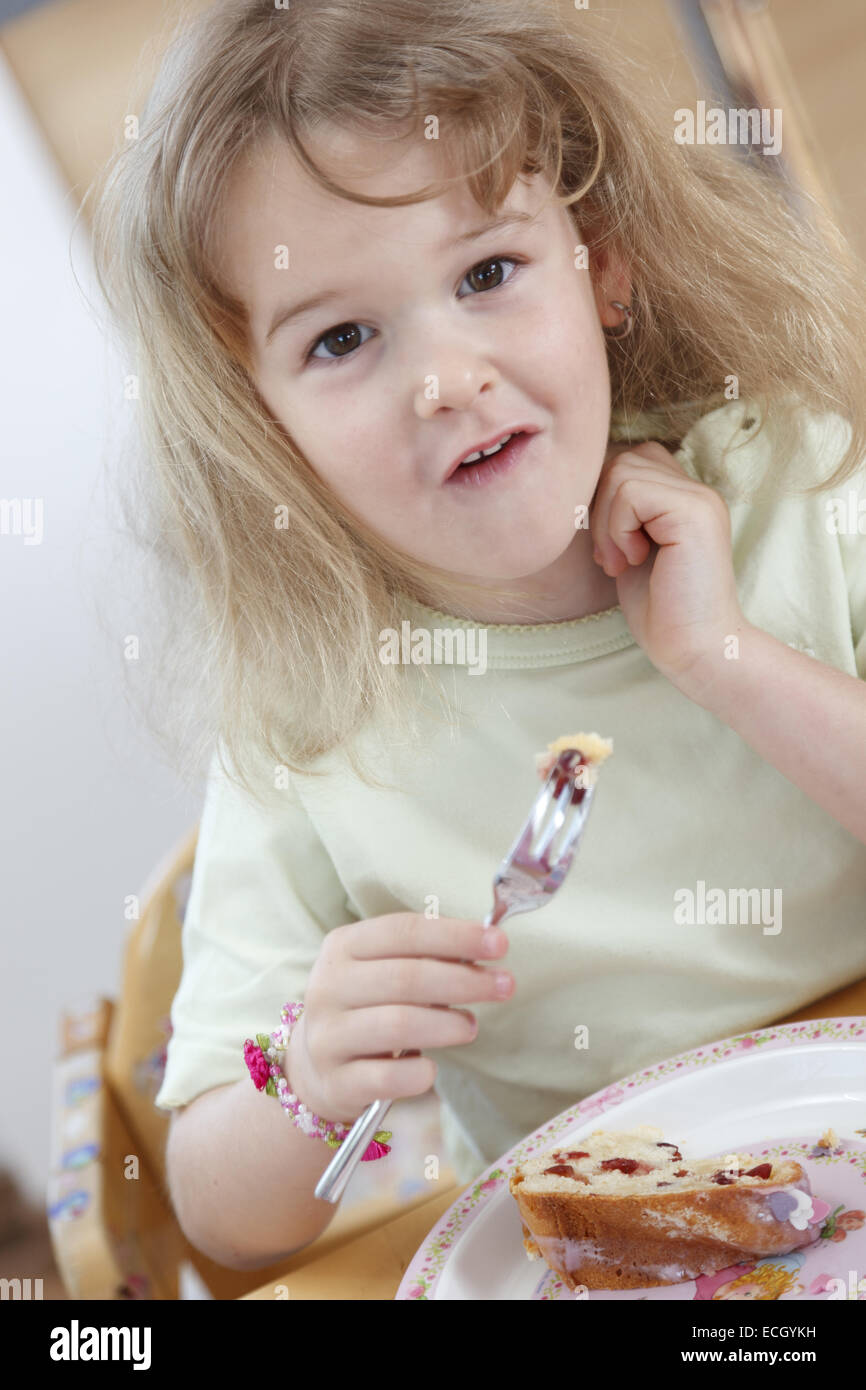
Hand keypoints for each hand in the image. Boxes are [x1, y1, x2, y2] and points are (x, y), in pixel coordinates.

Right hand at [283, 913, 511, 1124]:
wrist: (316, 1066)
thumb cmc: (366, 1007)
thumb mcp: (381, 970)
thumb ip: (423, 956)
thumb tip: (485, 946)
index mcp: (342, 946)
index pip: (404, 931)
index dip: (455, 935)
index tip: (500, 944)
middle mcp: (328, 987)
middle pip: (405, 977)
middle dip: (463, 980)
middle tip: (503, 985)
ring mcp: (328, 1036)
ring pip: (397, 1024)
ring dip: (446, 1025)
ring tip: (471, 1026)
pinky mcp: (336, 1082)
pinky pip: (386, 1077)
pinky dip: (418, 1071)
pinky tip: (432, 1068)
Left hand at [589, 439, 746, 692]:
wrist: (693, 649)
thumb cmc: (661, 611)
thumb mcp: (629, 549)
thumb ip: (619, 512)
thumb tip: (580, 485)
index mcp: (685, 498)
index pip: (631, 460)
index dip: (606, 500)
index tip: (610, 548)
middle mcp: (698, 491)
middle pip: (622, 460)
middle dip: (600, 509)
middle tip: (610, 558)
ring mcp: (699, 498)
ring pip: (621, 472)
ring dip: (607, 523)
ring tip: (621, 562)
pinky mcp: (694, 512)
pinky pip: (630, 493)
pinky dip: (617, 529)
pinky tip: (632, 561)